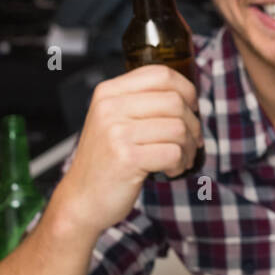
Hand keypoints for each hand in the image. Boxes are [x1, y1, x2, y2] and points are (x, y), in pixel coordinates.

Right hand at [50, 65, 200, 236]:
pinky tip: (171, 170)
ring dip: (189, 147)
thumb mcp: (115, 121)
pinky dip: (180, 164)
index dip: (186, 89)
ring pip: (178, 128)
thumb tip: (191, 95)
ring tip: (182, 159)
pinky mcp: (126, 158)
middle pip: (175, 101)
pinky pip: (173, 153)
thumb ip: (144, 102)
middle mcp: (109, 108)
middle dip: (193, 124)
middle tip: (192, 141)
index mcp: (108, 92)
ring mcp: (116, 132)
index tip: (193, 107)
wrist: (81, 200)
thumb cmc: (107, 160)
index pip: (160, 74)